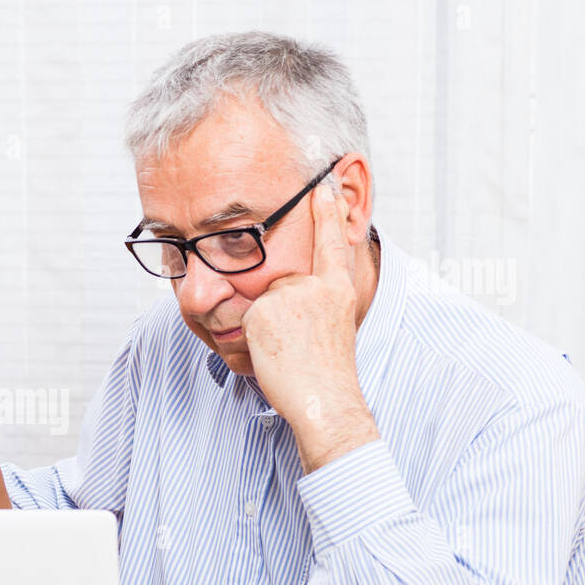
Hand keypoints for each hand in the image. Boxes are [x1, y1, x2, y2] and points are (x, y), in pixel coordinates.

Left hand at [241, 179, 377, 468]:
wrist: (325, 399)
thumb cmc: (327, 373)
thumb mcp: (331, 327)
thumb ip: (314, 302)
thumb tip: (287, 293)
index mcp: (337, 289)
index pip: (332, 242)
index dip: (328, 212)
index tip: (324, 186)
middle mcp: (315, 286)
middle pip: (280, 284)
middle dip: (279, 314)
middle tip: (300, 346)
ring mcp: (288, 296)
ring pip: (261, 303)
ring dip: (267, 329)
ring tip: (290, 353)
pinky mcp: (263, 311)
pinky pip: (247, 320)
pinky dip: (255, 340)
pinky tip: (275, 353)